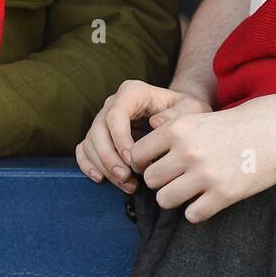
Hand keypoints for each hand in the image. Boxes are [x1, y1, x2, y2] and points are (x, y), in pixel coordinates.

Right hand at [76, 80, 210, 191]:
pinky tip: (100, 179)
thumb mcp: (192, 109)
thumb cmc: (186, 111)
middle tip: (126, 178)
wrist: (180, 116)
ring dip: (104, 166)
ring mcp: (104, 119)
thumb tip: (155, 123)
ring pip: (91, 141)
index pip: (116, 113)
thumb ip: (177, 115)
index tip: (132, 159)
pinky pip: (84, 148)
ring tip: (126, 184)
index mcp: (133, 92)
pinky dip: (87, 164)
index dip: (119, 137)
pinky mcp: (101, 136)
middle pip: (99, 128)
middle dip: (109, 157)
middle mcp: (114, 103)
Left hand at [130, 95, 275, 222]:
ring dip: (174, 198)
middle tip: (175, 179)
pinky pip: (192, 215)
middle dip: (160, 182)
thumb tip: (140, 146)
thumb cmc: (233, 125)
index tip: (155, 165)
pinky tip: (207, 200)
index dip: (143, 163)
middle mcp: (188, 151)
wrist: (274, 131)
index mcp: (178, 129)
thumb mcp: (197, 117)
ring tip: (189, 191)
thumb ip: (169, 129)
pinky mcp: (223, 194)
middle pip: (150, 179)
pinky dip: (196, 211)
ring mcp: (205, 174)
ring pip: (165, 200)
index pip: (137, 154)